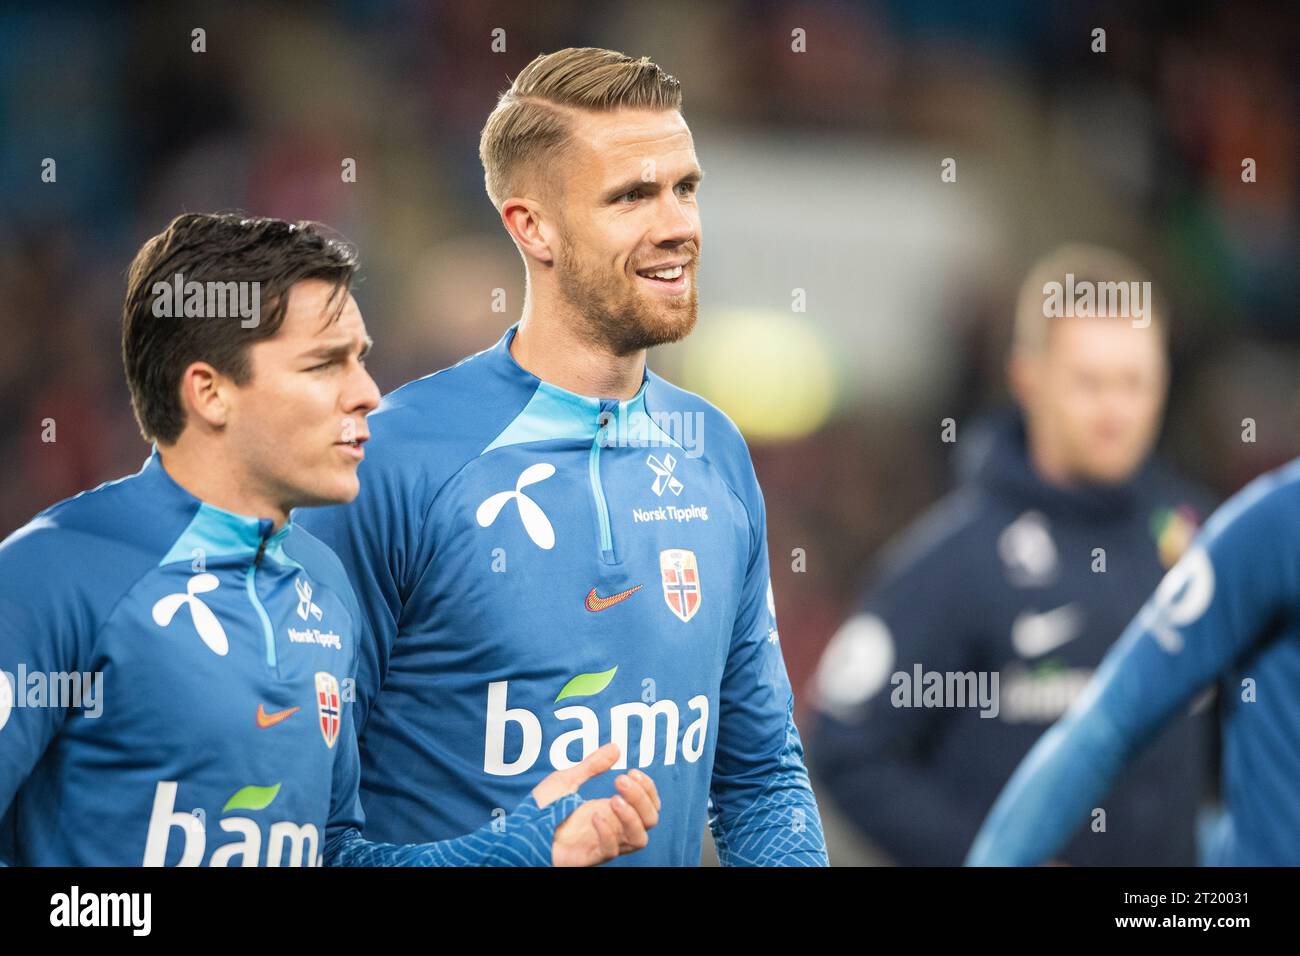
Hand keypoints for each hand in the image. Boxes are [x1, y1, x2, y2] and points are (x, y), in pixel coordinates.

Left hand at [531, 743, 661, 865]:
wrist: (518, 835)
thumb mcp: (566, 781)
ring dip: (632, 816)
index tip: (632, 771)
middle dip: (642, 797)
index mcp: (611, 811)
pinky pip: (611, 850)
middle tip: (621, 780)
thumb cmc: (541, 812)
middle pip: (650, 819)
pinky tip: (594, 816)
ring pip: (639, 838)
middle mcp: (613, 828)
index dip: (647, 788)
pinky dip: (607, 832)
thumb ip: (591, 766)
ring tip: (613, 799)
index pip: (648, 804)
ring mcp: (603, 843)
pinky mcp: (590, 856)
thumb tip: (615, 747)